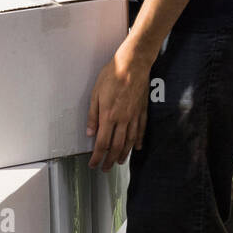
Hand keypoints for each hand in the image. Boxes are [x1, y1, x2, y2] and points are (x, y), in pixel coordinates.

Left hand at [86, 47, 150, 171]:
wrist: (133, 64)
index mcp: (108, 116)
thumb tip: (90, 133)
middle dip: (110, 160)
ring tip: (119, 162)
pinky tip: (137, 147)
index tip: (93, 164)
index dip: (97, 157)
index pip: (102, 143)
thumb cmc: (112, 75)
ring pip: (130, 141)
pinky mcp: (142, 111)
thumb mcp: (95, 94)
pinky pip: (141, 130)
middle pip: (116, 146)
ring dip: (124, 154)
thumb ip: (92, 115)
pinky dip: (139, 141)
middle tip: (106, 168)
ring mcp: (134, 116)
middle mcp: (122, 120)